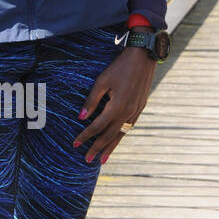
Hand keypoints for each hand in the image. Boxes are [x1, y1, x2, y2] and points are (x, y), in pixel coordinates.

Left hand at [72, 46, 155, 164]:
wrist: (143, 57)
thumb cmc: (119, 67)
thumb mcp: (102, 82)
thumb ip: (91, 101)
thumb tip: (81, 118)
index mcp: (116, 107)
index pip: (97, 127)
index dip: (85, 136)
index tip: (75, 144)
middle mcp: (127, 113)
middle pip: (109, 136)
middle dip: (97, 148)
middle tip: (87, 160)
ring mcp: (136, 111)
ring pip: (121, 134)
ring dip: (110, 147)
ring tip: (102, 159)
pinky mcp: (140, 108)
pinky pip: (129, 127)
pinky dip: (121, 136)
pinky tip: (116, 140)